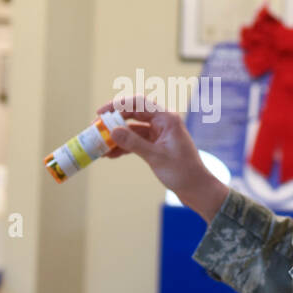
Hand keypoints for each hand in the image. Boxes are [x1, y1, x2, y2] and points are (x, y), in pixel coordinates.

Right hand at [97, 96, 228, 220]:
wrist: (197, 189)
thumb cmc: (183, 172)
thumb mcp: (155, 157)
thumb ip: (133, 143)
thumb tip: (112, 131)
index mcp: (167, 118)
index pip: (138, 103)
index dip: (117, 105)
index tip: (100, 113)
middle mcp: (163, 122)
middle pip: (133, 114)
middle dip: (114, 122)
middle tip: (95, 129)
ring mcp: (159, 133)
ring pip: (133, 130)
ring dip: (117, 138)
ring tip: (100, 147)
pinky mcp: (157, 145)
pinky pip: (136, 141)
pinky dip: (124, 147)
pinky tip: (111, 155)